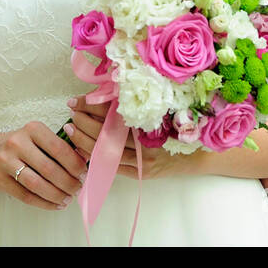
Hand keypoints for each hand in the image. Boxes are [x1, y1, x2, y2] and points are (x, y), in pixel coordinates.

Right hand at [0, 121, 87, 211]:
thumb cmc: (21, 146)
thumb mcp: (37, 138)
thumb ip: (59, 146)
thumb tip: (85, 160)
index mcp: (32, 129)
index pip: (58, 148)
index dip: (74, 164)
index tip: (84, 173)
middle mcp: (17, 143)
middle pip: (49, 169)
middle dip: (68, 183)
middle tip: (77, 189)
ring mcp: (5, 161)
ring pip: (37, 185)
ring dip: (56, 195)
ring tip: (68, 199)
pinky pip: (25, 196)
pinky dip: (44, 203)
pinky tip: (55, 204)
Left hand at [64, 96, 178, 178]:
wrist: (196, 157)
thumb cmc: (176, 130)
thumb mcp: (158, 112)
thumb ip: (132, 106)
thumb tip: (100, 95)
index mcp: (148, 120)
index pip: (112, 111)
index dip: (92, 105)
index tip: (75, 100)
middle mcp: (145, 140)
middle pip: (106, 130)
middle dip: (84, 121)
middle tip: (71, 113)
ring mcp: (141, 159)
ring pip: (106, 149)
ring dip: (84, 139)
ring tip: (71, 130)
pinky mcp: (139, 172)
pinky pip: (111, 166)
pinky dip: (95, 157)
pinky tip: (83, 150)